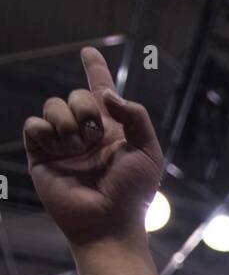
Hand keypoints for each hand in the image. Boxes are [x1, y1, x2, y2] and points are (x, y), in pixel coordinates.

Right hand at [23, 47, 162, 246]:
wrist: (108, 222)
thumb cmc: (132, 194)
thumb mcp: (148, 151)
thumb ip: (135, 115)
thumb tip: (106, 95)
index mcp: (111, 130)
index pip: (101, 91)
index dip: (95, 70)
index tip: (88, 52)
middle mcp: (86, 134)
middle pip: (75, 94)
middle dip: (84, 107)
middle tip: (95, 136)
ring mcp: (63, 145)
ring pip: (52, 105)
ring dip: (66, 122)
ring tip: (78, 149)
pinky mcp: (42, 156)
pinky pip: (34, 126)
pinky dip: (46, 132)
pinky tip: (60, 149)